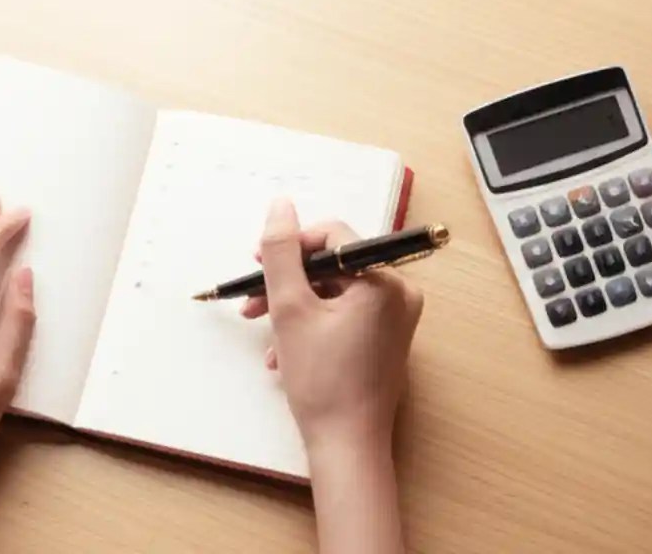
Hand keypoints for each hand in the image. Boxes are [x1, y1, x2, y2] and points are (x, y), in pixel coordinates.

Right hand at [247, 199, 422, 451]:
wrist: (347, 445)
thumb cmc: (321, 379)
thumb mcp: (289, 308)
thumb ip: (281, 252)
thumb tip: (281, 206)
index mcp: (384, 280)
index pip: (333, 236)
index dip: (291, 247)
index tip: (257, 265)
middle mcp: (399, 294)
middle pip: (332, 267)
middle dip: (287, 284)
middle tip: (252, 301)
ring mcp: (395, 320)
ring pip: (333, 294)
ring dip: (293, 309)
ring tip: (264, 334)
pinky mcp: (385, 341)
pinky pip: (343, 317)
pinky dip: (311, 327)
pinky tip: (283, 353)